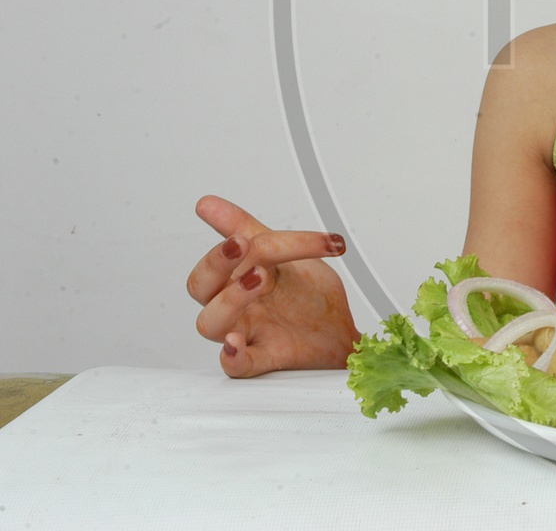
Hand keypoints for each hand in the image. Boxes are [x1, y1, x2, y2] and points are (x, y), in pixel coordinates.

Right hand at [187, 195, 360, 377]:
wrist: (342, 332)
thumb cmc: (309, 296)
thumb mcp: (285, 254)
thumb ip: (247, 228)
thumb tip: (206, 203)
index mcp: (239, 275)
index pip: (224, 254)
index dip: (235, 236)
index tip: (252, 229)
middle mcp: (237, 304)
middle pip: (201, 285)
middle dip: (217, 262)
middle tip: (242, 244)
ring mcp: (248, 330)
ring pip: (211, 322)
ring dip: (231, 299)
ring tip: (258, 278)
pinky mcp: (264, 358)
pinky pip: (236, 364)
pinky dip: (232, 356)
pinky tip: (235, 343)